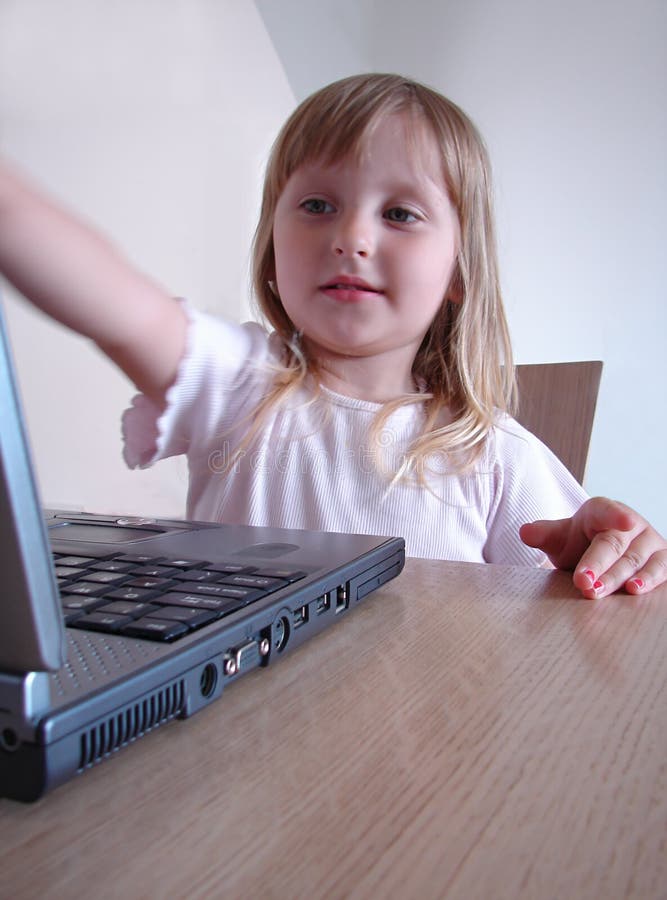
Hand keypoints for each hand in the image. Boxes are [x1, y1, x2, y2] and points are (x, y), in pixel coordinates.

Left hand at [519, 497, 666, 597]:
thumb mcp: (560, 539)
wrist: (599, 558)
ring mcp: (649, 542)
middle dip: (599, 565)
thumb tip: (525, 532)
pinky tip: (637, 591)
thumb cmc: (579, 544)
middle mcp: (631, 524)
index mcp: (602, 511)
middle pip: (614, 545)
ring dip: (618, 579)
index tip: (626, 521)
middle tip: (583, 583)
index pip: (608, 511)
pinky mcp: (662, 561)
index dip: (617, 515)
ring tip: (601, 591)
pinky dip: (650, 581)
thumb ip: (544, 534)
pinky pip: (660, 571)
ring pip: (636, 561)